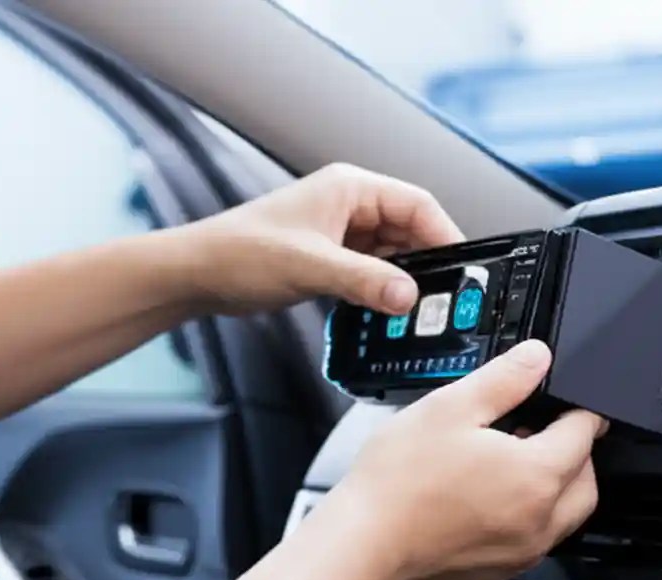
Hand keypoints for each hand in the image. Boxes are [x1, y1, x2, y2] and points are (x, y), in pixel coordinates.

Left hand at [186, 163, 464, 314]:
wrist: (198, 272)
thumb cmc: (239, 252)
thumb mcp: (310, 266)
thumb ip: (363, 281)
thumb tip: (408, 295)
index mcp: (350, 188)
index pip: (417, 204)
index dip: (444, 235)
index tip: (463, 267)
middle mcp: (349, 204)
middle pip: (410, 229)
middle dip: (427, 263)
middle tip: (445, 297)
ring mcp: (340, 230)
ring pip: (392, 253)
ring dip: (403, 279)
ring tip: (416, 308)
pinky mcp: (330, 255)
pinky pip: (371, 270)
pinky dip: (381, 288)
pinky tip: (385, 309)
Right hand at [328, 340, 607, 579]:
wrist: (362, 543)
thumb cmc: (399, 481)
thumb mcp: (450, 408)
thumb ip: (504, 380)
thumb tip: (537, 358)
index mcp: (537, 475)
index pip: (584, 434)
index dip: (577, 410)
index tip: (565, 403)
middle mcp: (539, 522)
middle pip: (585, 482)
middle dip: (575, 454)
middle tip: (542, 433)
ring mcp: (519, 555)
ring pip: (562, 518)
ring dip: (552, 490)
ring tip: (509, 467)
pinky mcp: (495, 575)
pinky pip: (529, 544)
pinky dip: (523, 520)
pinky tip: (484, 503)